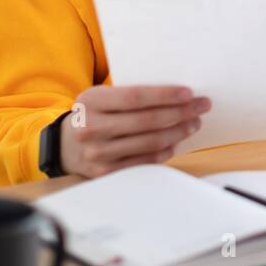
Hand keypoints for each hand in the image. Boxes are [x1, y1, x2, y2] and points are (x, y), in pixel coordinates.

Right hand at [60, 84, 210, 178]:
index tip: (189, 93)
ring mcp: (97, 153)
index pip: (135, 97)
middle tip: (201, 106)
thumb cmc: (92, 115)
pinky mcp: (105, 172)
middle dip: (180, 113)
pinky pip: (144, 162)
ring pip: (149, 142)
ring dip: (177, 132)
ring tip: (193, 123)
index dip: (164, 95)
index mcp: (91, 101)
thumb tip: (176, 95)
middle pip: (146, 121)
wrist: (64, 145)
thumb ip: (129, 96)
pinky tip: (176, 142)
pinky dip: (164, 151)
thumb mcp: (100, 97)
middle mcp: (91, 127)